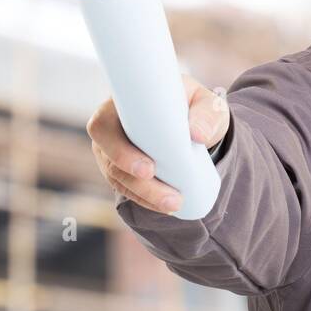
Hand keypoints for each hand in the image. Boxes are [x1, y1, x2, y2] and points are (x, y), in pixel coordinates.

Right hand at [85, 72, 229, 214]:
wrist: (191, 120)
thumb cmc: (193, 106)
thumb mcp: (206, 104)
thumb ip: (207, 113)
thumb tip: (198, 134)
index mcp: (122, 104)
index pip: (104, 125)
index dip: (119, 150)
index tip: (149, 169)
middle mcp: (110, 127)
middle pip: (110, 159)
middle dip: (137, 182)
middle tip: (170, 196)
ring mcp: (111, 150)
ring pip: (118, 178)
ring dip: (145, 195)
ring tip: (174, 204)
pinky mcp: (121, 168)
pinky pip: (126, 188)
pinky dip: (145, 199)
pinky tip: (166, 206)